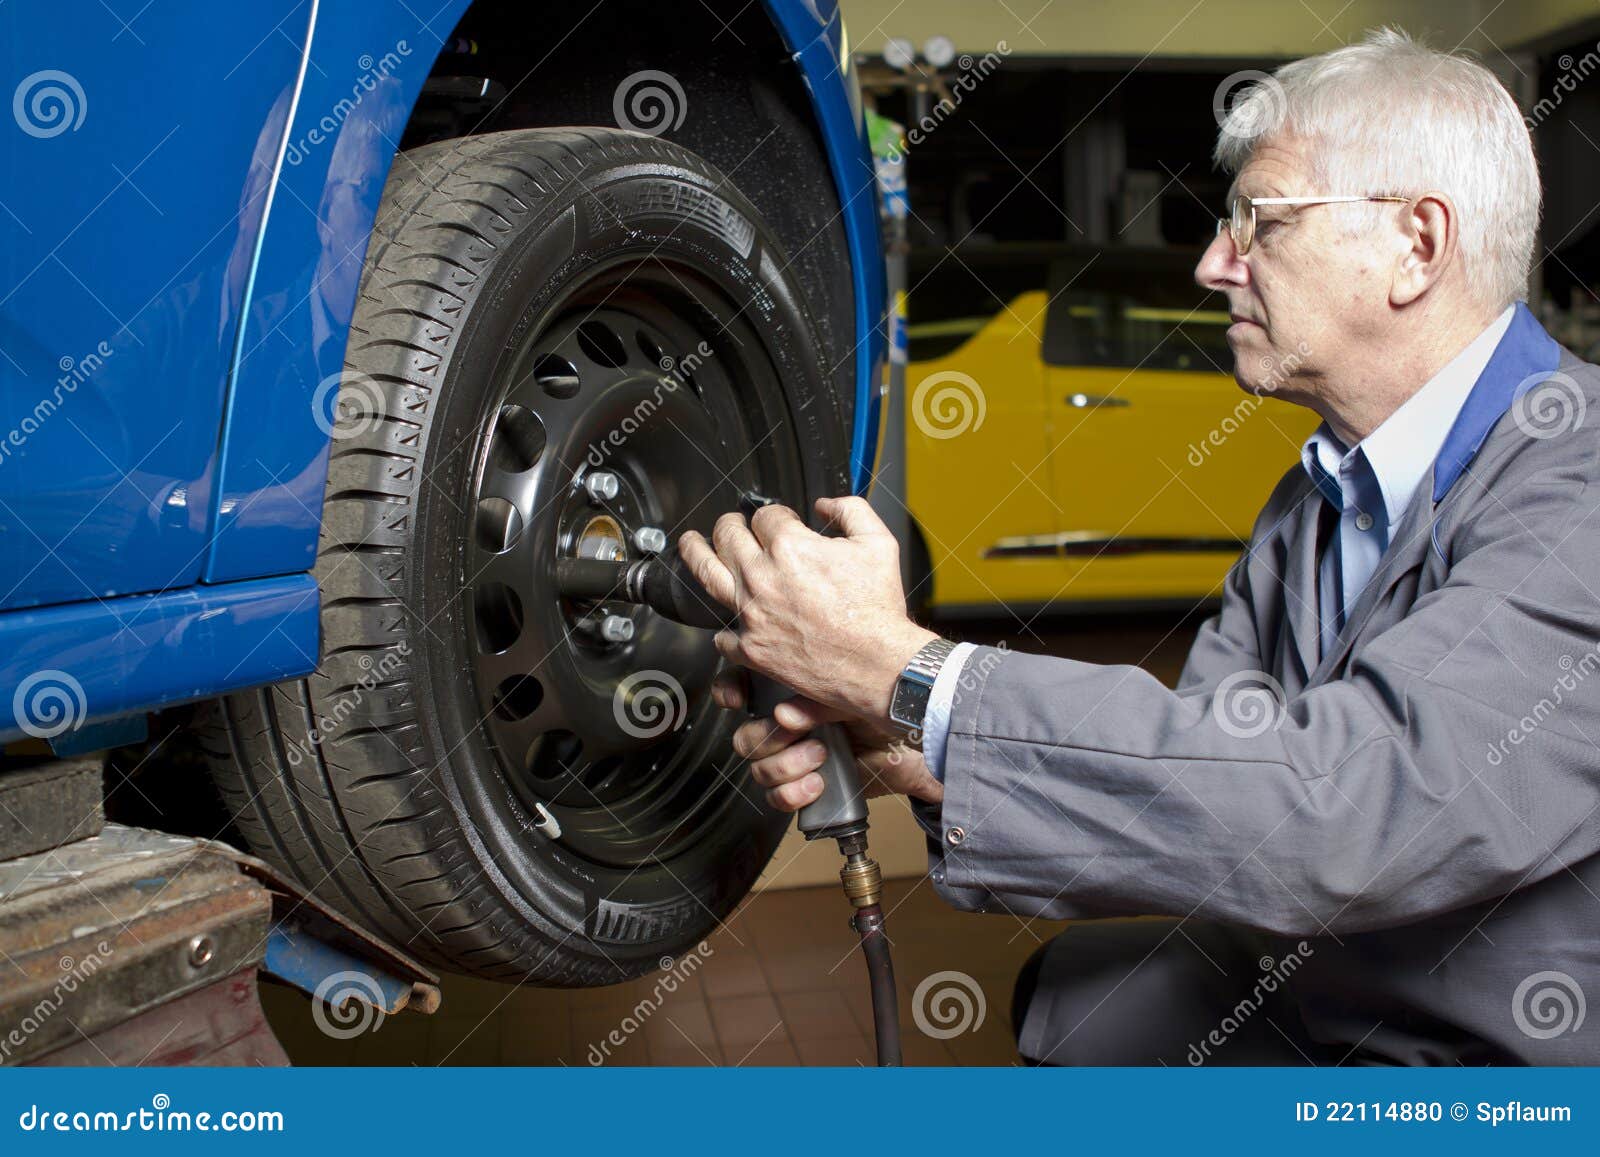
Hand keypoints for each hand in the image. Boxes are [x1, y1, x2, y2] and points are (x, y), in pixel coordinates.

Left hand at [677, 495, 937, 726]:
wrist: (878, 665)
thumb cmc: (879, 609)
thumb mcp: (878, 543)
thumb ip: (850, 510)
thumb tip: (825, 505)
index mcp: (789, 546)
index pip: (765, 516)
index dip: (775, 515)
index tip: (781, 521)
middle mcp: (762, 577)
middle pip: (728, 536)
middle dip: (731, 524)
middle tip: (732, 524)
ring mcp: (752, 614)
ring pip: (708, 575)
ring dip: (695, 553)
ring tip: (690, 543)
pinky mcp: (752, 649)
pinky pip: (724, 635)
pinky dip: (725, 627)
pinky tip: (726, 620)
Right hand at [713, 672, 943, 809]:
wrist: (918, 748)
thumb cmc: (890, 709)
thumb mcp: (853, 692)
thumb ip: (820, 698)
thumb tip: (785, 713)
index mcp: (794, 689)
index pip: (744, 684)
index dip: (730, 690)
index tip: (736, 698)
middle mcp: (789, 724)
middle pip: (746, 735)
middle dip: (768, 737)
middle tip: (798, 733)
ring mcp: (795, 757)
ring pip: (759, 767)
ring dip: (785, 765)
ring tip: (819, 757)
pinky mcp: (805, 787)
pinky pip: (777, 798)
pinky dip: (792, 793)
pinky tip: (816, 784)